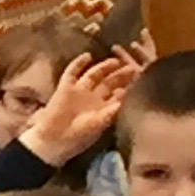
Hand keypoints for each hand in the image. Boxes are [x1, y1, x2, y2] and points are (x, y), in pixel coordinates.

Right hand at [24, 49, 143, 165]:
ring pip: (93, 75)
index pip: (119, 93)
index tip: (141, 78)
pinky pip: (71, 73)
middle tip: (132, 66)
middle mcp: (93, 98)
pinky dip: (78, 64)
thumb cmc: (78, 136)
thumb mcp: (99, 125)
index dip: (129, 85)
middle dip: (120, 74)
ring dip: (104, 67)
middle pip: (109, 82)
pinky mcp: (65, 88)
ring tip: (116, 60)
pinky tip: (87, 56)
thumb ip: (111, 112)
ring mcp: (79, 92)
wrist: (53, 140)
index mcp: (104, 108)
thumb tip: (125, 99)